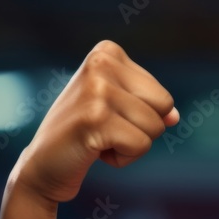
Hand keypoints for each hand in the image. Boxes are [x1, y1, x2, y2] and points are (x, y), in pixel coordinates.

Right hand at [13, 40, 178, 203]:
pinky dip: (123, 158)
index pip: (162, 96)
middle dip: (142, 128)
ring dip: (131, 144)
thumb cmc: (85, 134)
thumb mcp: (120, 108)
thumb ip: (151, 105)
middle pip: (164, 107)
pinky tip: (93, 151)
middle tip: (105, 129)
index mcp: (107, 52)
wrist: (42, 166)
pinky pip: (141, 145)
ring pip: (155, 127)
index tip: (107, 116)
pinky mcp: (95, 117)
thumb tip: (175, 118)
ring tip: (98, 139)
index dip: (142, 116)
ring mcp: (97, 90)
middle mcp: (100, 63)